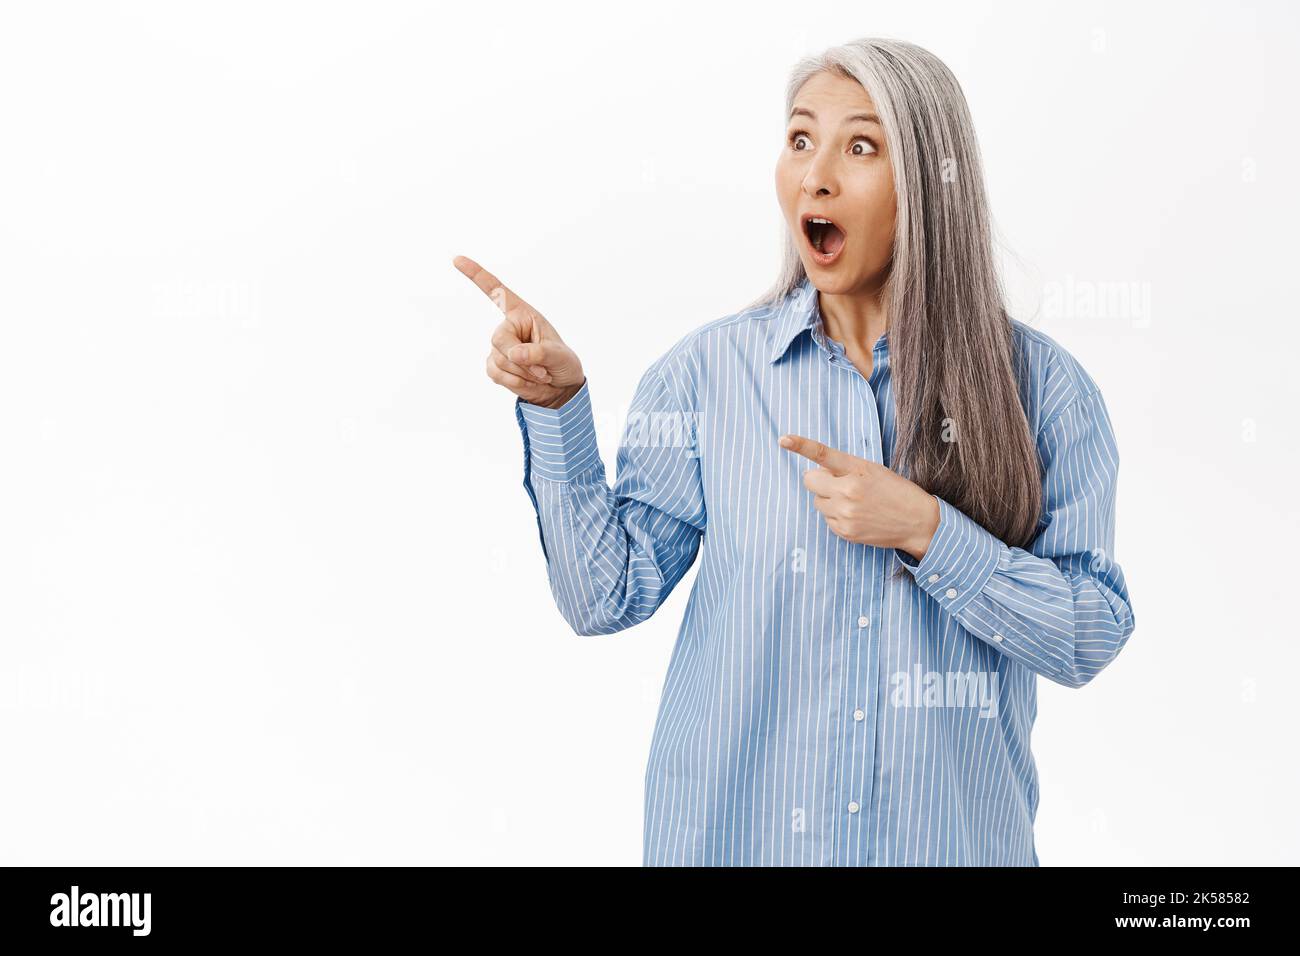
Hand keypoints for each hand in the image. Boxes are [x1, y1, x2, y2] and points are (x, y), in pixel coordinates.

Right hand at [453, 254, 585, 408]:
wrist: (560, 388)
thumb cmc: (563, 363)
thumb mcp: (559, 356)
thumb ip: (539, 353)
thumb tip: (514, 353)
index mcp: (523, 314)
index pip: (496, 291)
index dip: (476, 275)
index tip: (457, 259)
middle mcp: (508, 327)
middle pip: (499, 339)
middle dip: (520, 359)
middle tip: (543, 370)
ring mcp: (499, 347)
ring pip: (499, 360)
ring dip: (523, 373)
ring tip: (540, 374)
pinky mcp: (495, 365)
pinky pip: (496, 374)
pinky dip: (515, 382)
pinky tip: (528, 381)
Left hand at [778, 433, 939, 559]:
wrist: (918, 522)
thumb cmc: (896, 491)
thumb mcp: (873, 470)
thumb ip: (844, 468)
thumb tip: (817, 470)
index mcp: (857, 470)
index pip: (823, 454)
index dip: (801, 445)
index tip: (783, 439)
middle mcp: (847, 491)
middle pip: (810, 481)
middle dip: (820, 481)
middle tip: (841, 483)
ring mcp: (844, 513)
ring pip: (817, 502)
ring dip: (828, 499)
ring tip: (854, 502)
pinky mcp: (844, 532)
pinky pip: (826, 519)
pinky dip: (836, 516)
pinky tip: (857, 515)